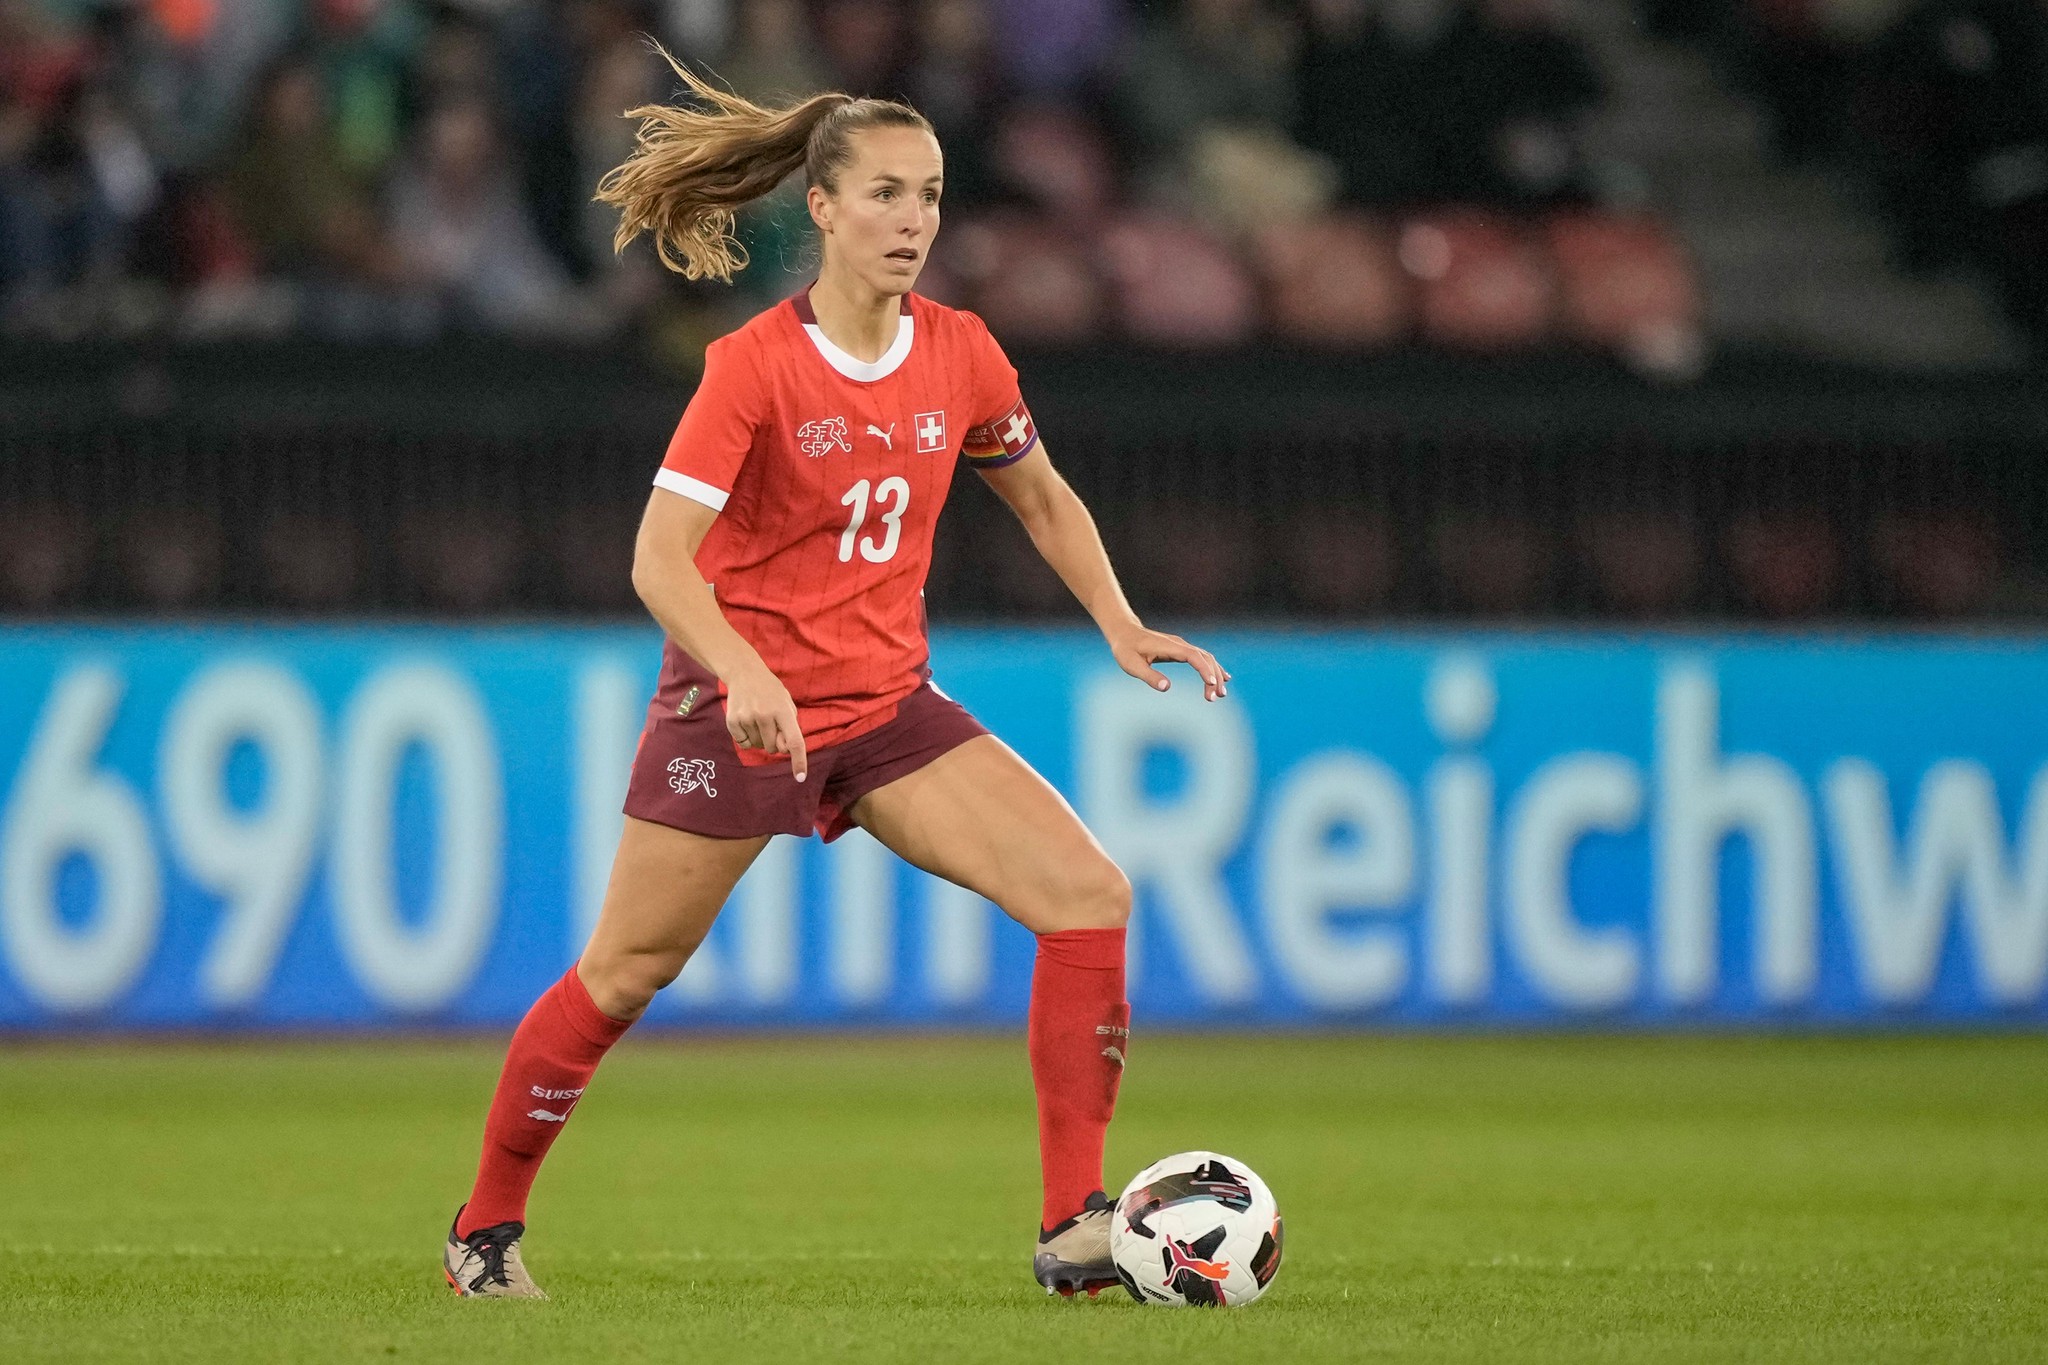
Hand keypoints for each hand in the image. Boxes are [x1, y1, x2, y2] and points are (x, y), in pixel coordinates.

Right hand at [723, 661, 808, 781]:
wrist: (744, 673)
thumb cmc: (770, 691)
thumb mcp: (786, 703)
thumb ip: (789, 726)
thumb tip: (784, 750)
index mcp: (782, 711)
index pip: (794, 741)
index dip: (799, 761)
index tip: (800, 777)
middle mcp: (764, 715)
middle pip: (773, 748)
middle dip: (775, 742)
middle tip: (771, 726)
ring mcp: (747, 718)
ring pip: (758, 746)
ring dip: (760, 739)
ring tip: (758, 719)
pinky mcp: (732, 721)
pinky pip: (743, 743)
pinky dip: (746, 738)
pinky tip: (746, 722)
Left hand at [1109, 626, 1230, 700]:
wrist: (1124, 633)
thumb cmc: (1125, 649)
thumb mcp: (1131, 665)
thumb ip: (1149, 676)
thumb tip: (1166, 688)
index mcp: (1169, 646)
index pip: (1193, 656)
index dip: (1204, 669)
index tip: (1212, 684)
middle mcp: (1179, 644)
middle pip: (1204, 658)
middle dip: (1213, 677)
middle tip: (1215, 698)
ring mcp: (1181, 646)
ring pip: (1205, 658)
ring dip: (1215, 674)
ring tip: (1220, 694)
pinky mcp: (1180, 650)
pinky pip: (1201, 658)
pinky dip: (1212, 668)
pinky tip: (1222, 678)